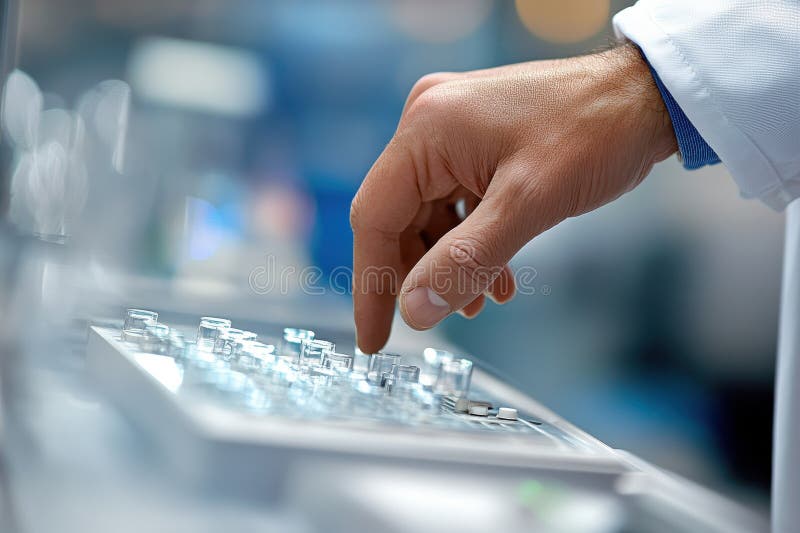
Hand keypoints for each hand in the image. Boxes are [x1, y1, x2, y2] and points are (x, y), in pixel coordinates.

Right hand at [350, 44, 676, 352]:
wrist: (645, 95)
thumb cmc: (595, 132)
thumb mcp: (528, 204)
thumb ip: (467, 260)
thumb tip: (415, 311)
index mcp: (426, 130)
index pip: (375, 217)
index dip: (372, 284)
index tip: (374, 339)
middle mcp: (428, 124)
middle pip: (399, 219)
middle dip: (422, 274)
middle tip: (445, 317)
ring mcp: (450, 132)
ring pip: (428, 216)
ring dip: (452, 262)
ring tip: (484, 299)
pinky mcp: (472, 142)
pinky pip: (454, 203)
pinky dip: (471, 241)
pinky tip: (500, 274)